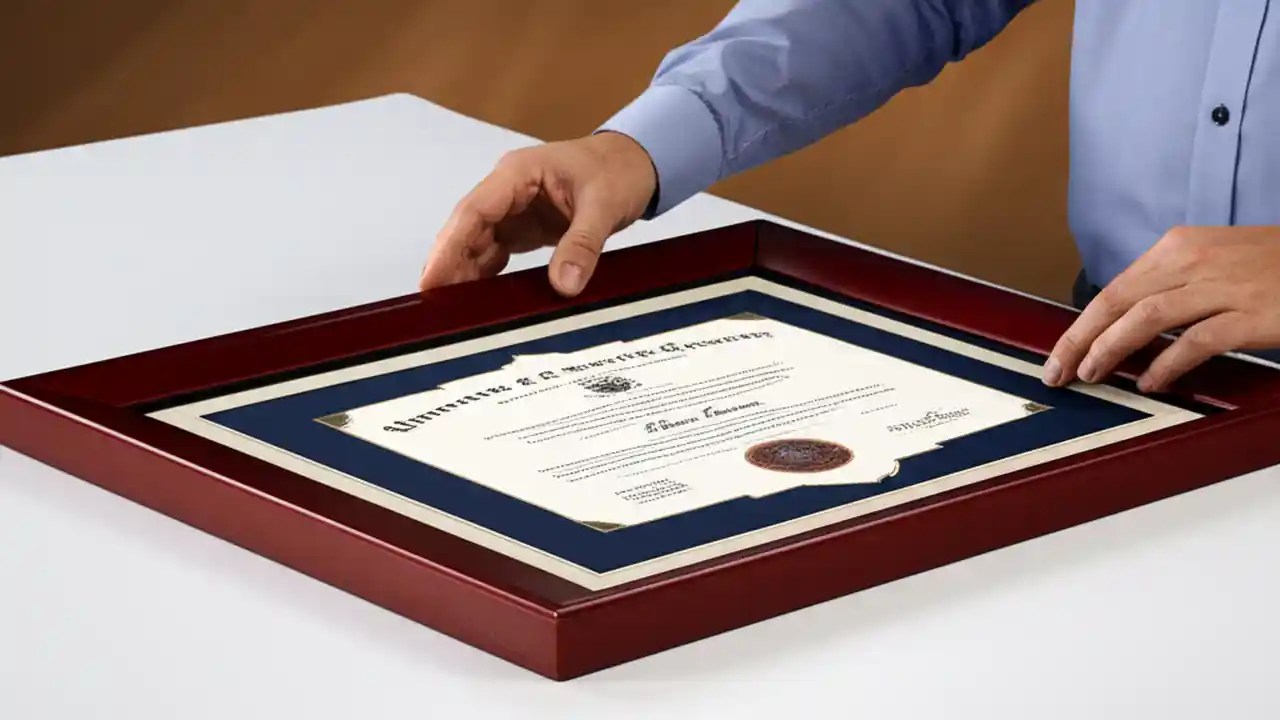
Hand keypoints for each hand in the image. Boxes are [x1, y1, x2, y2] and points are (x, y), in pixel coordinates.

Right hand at [419, 132, 657, 296]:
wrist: (636, 163)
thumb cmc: (618, 170)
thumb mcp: (605, 205)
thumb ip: (583, 244)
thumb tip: (564, 284)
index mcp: (517, 174)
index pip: (473, 211)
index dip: (449, 246)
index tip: (432, 277)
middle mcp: (508, 190)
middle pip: (468, 229)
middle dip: (449, 264)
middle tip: (432, 303)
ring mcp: (514, 209)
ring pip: (478, 243)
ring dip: (464, 272)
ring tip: (450, 310)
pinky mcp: (525, 227)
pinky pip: (497, 252)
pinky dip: (486, 274)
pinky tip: (477, 299)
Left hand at [1043, 225, 1279, 392]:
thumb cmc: (1274, 265)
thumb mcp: (1215, 260)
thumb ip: (1172, 283)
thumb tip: (1125, 321)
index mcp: (1179, 246)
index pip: (1113, 289)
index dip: (1080, 325)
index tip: (1059, 354)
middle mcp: (1193, 259)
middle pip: (1116, 302)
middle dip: (1079, 340)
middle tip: (1058, 373)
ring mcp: (1222, 285)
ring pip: (1145, 318)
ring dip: (1111, 350)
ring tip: (1092, 376)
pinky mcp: (1250, 313)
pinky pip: (1194, 341)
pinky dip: (1166, 364)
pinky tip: (1150, 382)